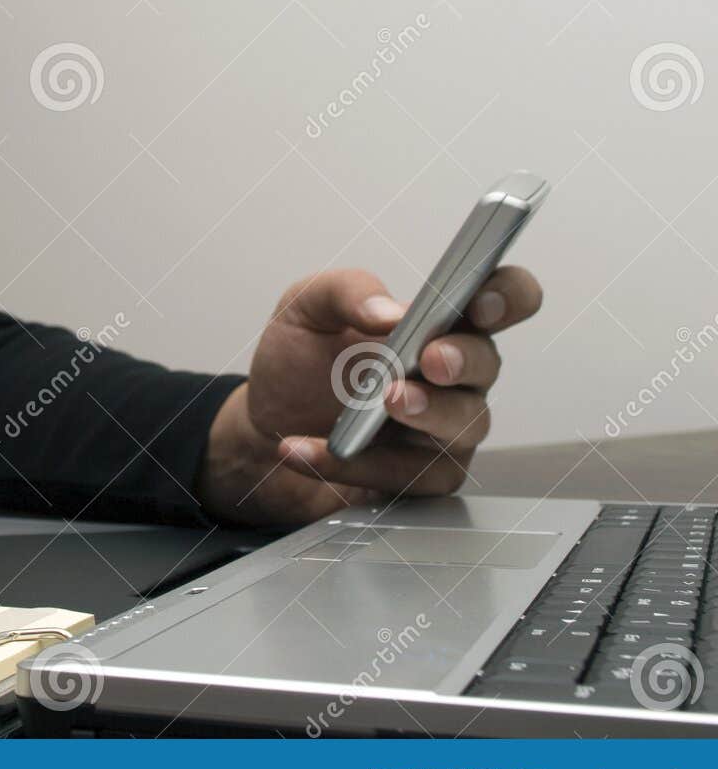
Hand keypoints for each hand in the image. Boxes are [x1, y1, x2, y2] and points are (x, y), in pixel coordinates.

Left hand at [198, 266, 541, 527]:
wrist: (261, 425)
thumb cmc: (296, 361)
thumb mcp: (305, 308)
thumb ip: (345, 291)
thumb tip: (389, 310)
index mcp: (435, 321)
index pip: (500, 299)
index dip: (507, 297)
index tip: (481, 303)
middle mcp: (450, 374)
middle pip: (487, 363)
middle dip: (463, 359)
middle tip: (429, 358)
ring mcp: (442, 427)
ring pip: (466, 424)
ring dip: (428, 411)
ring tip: (383, 402)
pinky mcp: (421, 476)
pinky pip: (409, 475)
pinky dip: (356, 463)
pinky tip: (308, 449)